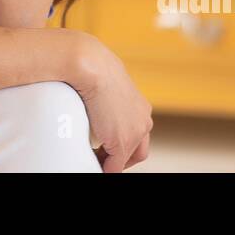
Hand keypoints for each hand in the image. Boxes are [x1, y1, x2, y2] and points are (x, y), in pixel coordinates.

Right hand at [70, 33, 153, 172]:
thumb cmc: (92, 67)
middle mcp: (143, 119)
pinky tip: (92, 163)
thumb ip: (104, 97)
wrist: (91, 66)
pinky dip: (104, 168)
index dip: (122, 143)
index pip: (137, 133)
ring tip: (97, 163)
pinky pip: (113, 166)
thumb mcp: (103, 84)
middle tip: (105, 159)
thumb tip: (94, 102)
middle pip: (139, 150)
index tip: (107, 147)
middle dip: (122, 158)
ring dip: (112, 163)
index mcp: (139, 105)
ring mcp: (136, 131)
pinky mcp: (122, 142)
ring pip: (127, 158)